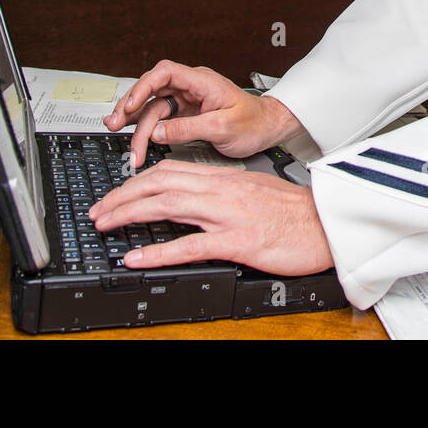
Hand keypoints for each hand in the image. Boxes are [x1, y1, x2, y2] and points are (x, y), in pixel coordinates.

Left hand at [87, 159, 334, 276]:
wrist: (328, 222)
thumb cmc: (296, 212)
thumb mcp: (254, 192)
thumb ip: (224, 194)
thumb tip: (195, 202)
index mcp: (225, 178)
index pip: (170, 170)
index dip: (137, 181)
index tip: (117, 194)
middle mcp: (222, 191)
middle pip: (160, 183)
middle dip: (122, 196)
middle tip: (98, 210)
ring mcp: (228, 214)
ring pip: (168, 206)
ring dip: (129, 214)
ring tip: (105, 225)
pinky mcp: (237, 240)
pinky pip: (190, 245)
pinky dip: (158, 251)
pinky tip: (137, 257)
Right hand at [104, 60, 303, 166]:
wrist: (268, 129)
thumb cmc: (253, 123)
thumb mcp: (223, 128)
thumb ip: (188, 129)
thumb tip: (156, 132)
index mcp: (203, 81)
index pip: (166, 72)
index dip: (144, 85)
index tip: (130, 103)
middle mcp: (192, 87)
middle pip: (153, 89)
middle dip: (131, 106)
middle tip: (114, 124)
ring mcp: (187, 100)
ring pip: (153, 106)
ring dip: (136, 123)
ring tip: (122, 140)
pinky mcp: (186, 114)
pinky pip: (160, 118)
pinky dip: (147, 129)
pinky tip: (135, 139)